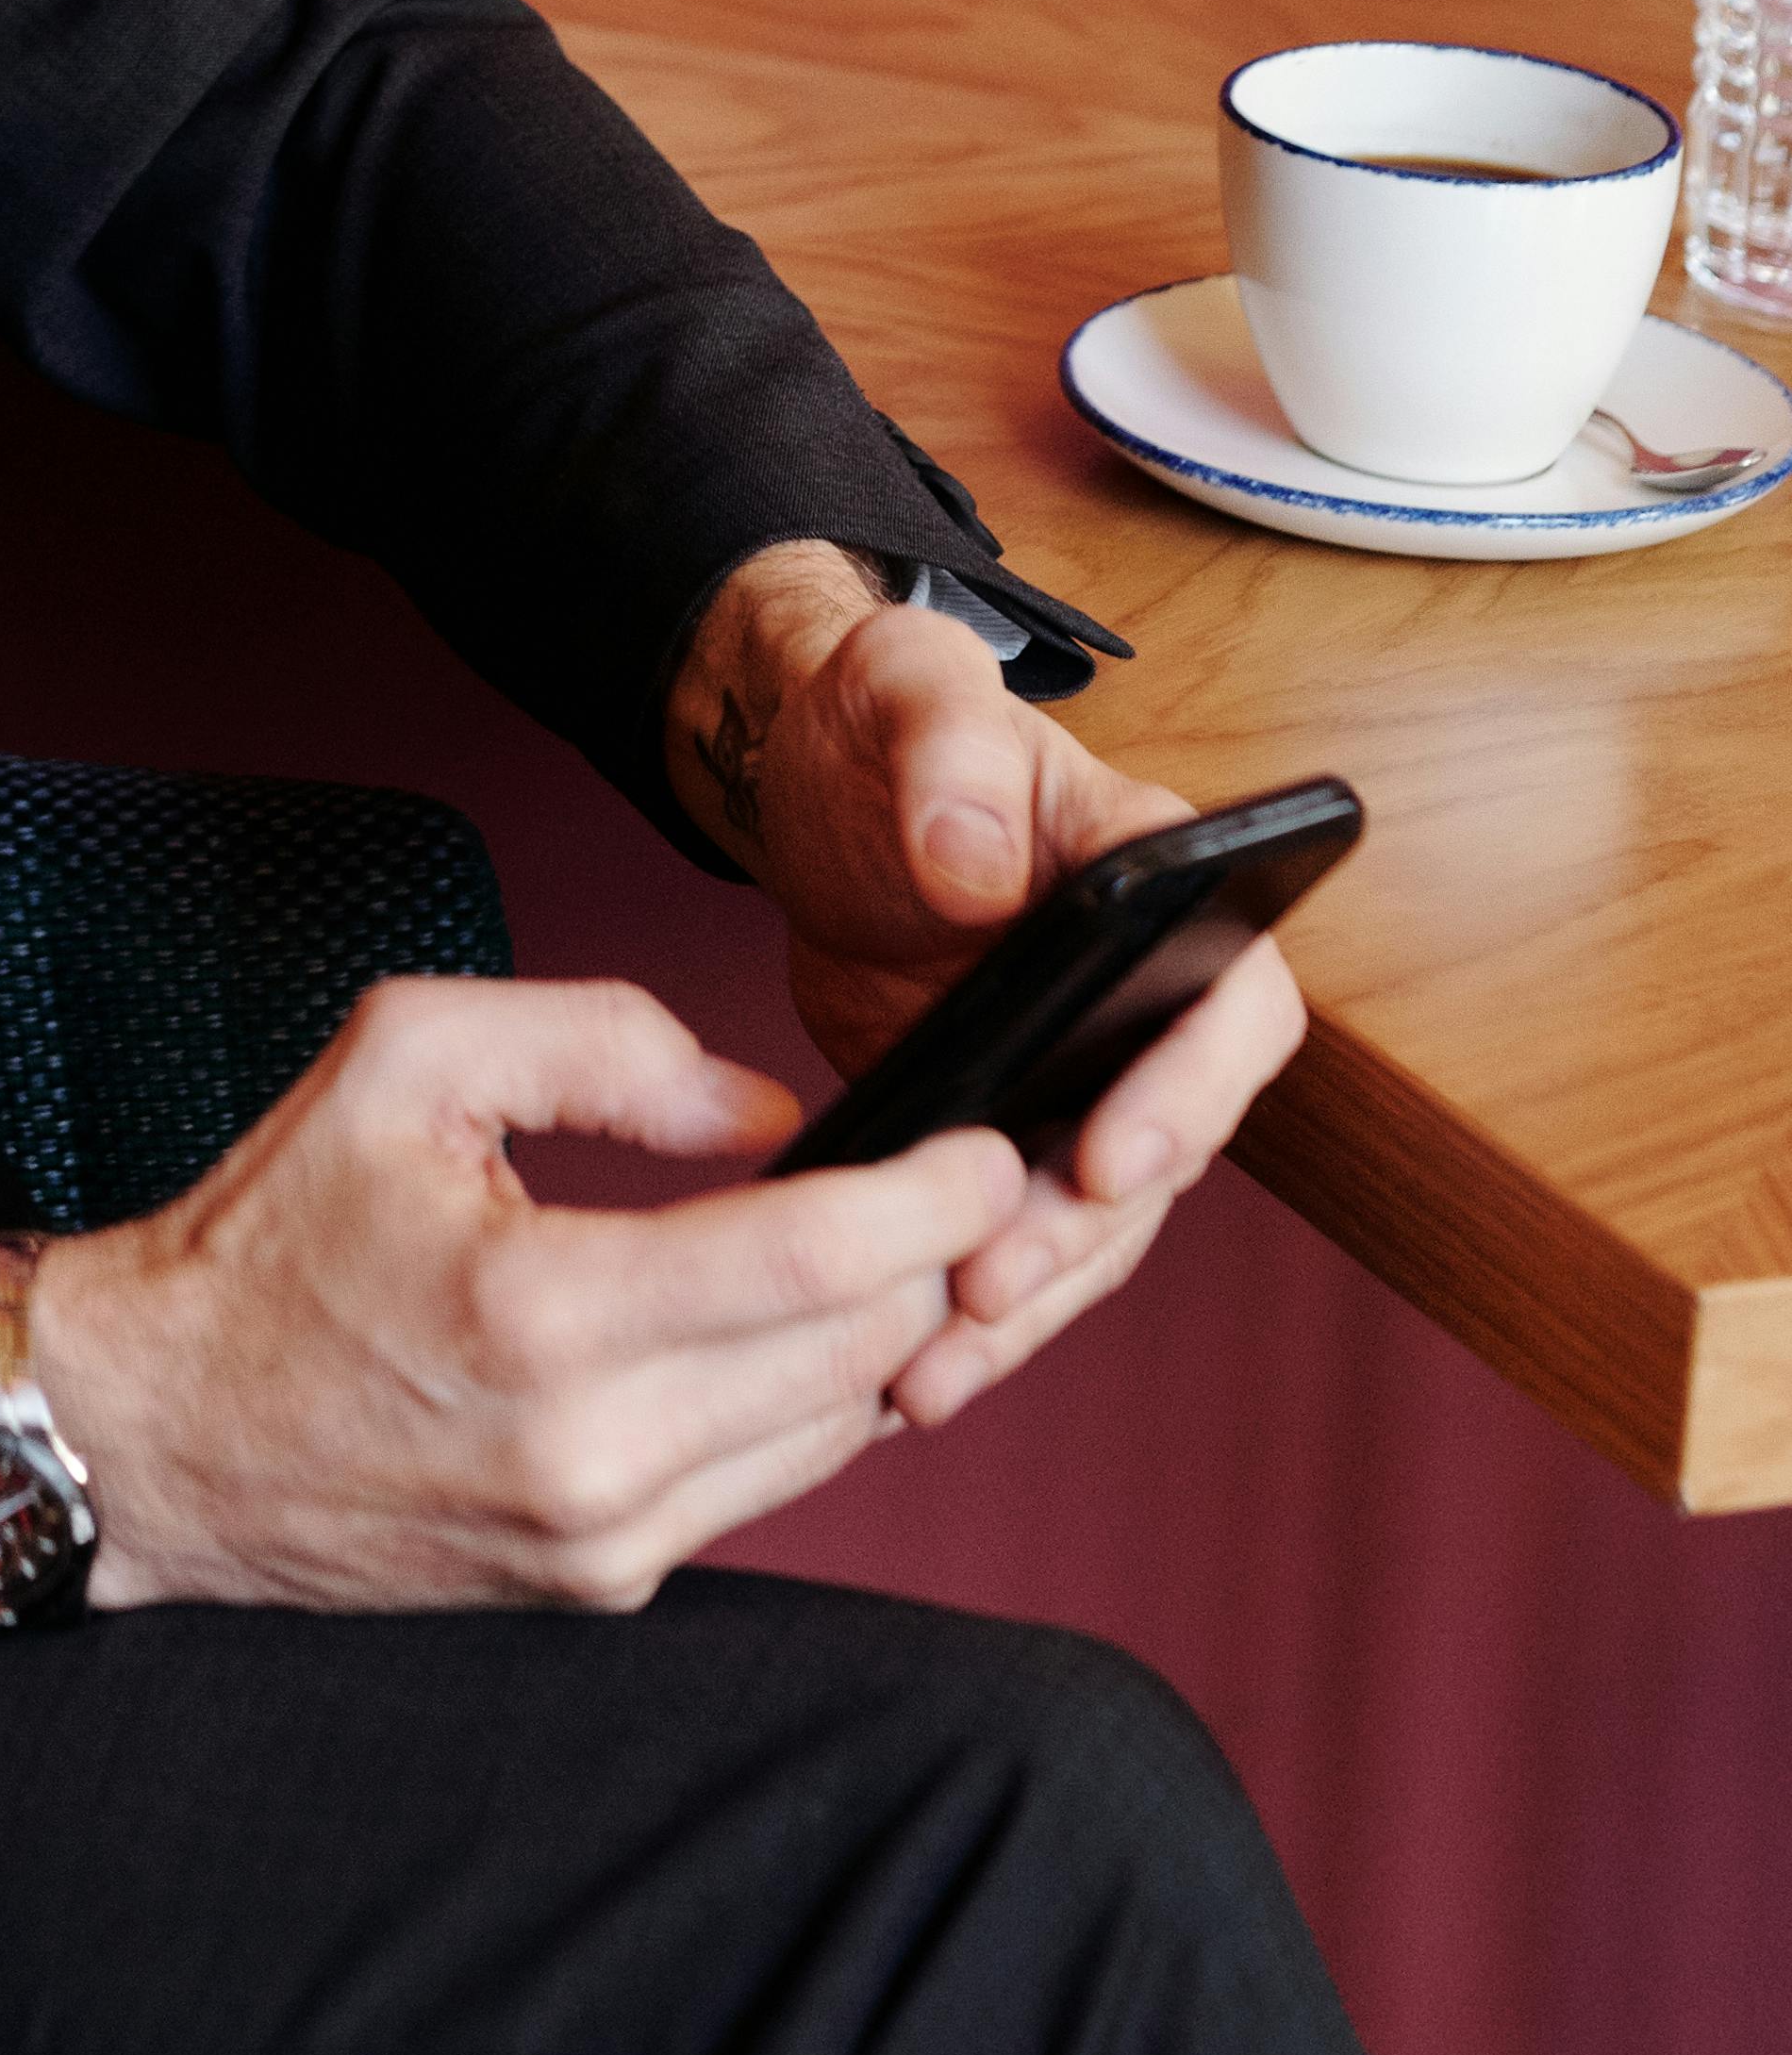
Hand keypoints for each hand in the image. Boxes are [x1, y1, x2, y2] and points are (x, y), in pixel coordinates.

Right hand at [0, 979, 1026, 1622]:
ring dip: (888, 1335)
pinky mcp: (603, 1583)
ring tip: (904, 1244)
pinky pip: (767, 1482)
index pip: (813, 1262)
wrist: (161, 1434)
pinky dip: (809, 1395)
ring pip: (834, 1429)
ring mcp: (604, 1539)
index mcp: (541, 1311)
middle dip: (938, 1260)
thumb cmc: (270, 1231)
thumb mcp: (406, 1056)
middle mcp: (591, 1452)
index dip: (933, 1199)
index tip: (992, 1144)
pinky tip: (800, 1323)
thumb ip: (603, 1044)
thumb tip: (768, 1111)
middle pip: (856, 1353)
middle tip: (976, 1179)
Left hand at [662, 541, 1312, 1431]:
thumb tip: (975, 866)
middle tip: (986, 1290)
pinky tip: (907, 1368)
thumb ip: (948, 744)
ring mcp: (1088, 1075)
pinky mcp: (1012, 1133)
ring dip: (1031, 1303)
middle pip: (1164, 1151)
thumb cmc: (885, 720)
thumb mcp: (906, 686)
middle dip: (1081, 1237)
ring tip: (932, 1368)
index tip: (1105, 1161)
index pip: (1238, 1008)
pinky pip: (1021, 1240)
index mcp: (1163, 882)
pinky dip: (978, 1312)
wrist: (816, 796)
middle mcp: (1153, 997)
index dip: (1193, 1095)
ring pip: (1096, 1224)